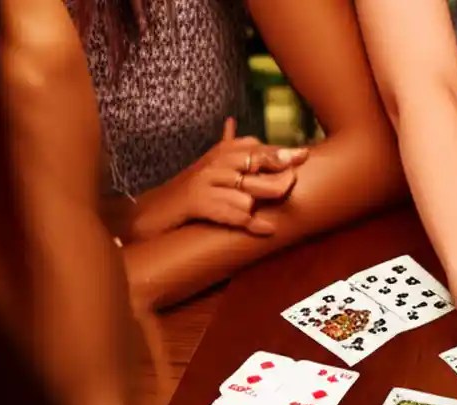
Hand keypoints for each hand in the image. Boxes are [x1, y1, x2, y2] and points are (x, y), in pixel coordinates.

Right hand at [127, 118, 308, 241]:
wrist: (152, 210)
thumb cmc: (187, 189)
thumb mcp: (207, 166)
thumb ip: (224, 146)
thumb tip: (231, 122)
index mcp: (220, 154)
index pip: (256, 148)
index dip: (281, 153)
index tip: (304, 155)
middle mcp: (214, 164)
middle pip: (256, 164)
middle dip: (280, 173)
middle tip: (297, 176)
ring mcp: (206, 183)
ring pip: (247, 191)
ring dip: (262, 202)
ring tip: (273, 211)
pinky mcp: (198, 203)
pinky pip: (232, 213)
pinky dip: (251, 224)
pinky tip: (267, 229)